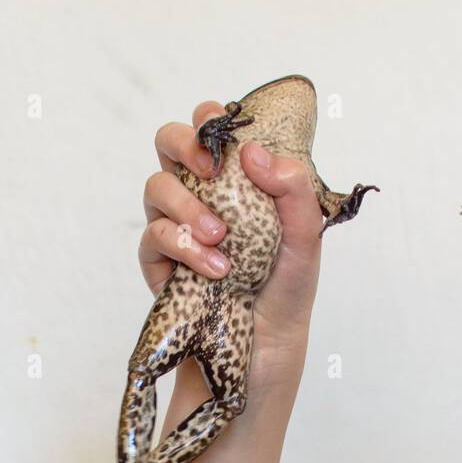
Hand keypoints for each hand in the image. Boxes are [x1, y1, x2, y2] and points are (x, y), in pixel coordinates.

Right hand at [141, 101, 325, 387]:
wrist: (268, 344)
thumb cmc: (287, 287)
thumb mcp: (306, 238)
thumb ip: (293, 190)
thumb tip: (253, 153)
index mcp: (234, 179)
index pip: (213, 129)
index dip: (212, 118)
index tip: (226, 130)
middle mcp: (200, 194)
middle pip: (169, 141)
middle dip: (184, 144)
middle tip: (210, 168)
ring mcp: (175, 224)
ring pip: (157, 185)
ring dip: (187, 203)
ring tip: (221, 237)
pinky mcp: (157, 260)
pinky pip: (155, 234)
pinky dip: (184, 246)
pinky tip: (215, 268)